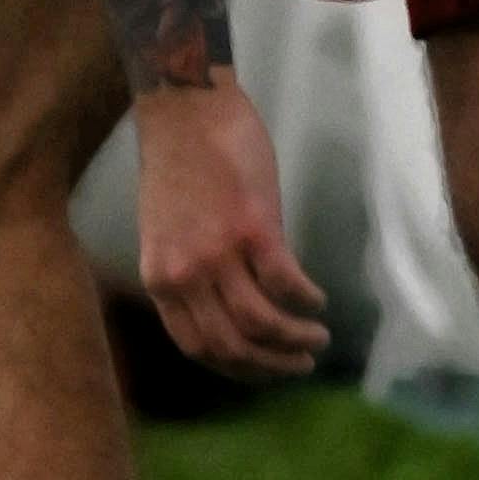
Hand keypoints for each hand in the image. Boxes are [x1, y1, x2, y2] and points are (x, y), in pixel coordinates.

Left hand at [133, 73, 331, 380]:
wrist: (184, 109)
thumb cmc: (179, 163)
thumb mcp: (168, 231)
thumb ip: (191, 269)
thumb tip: (227, 301)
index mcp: (160, 279)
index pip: (196, 347)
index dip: (235, 368)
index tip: (261, 370)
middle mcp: (185, 275)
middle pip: (232, 346)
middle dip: (271, 366)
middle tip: (300, 365)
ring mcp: (218, 254)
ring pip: (262, 324)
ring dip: (296, 340)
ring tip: (317, 339)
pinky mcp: (253, 229)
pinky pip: (286, 284)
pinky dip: (306, 300)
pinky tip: (318, 300)